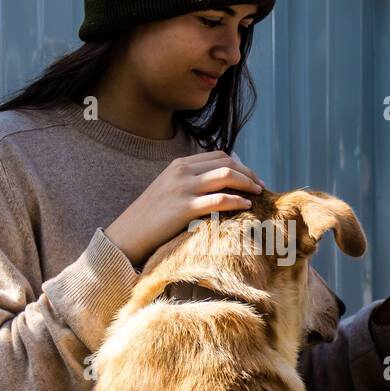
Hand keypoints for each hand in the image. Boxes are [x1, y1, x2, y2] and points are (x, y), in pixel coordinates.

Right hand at [104, 151, 264, 266]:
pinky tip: (247, 206)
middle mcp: (182, 171)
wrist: (129, 234)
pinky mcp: (185, 208)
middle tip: (260, 186)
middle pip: (227, 163)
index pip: (219, 156)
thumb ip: (190, 182)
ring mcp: (183, 188)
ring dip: (247, 184)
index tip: (251, 177)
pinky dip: (237, 201)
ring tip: (258, 194)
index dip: (240, 165)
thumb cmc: (151, 217)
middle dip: (248, 173)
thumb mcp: (168, 189)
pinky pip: (220, 200)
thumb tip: (217, 186)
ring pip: (226, 176)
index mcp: (180, 164)